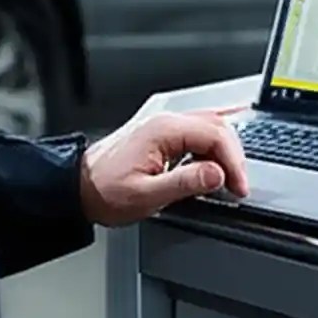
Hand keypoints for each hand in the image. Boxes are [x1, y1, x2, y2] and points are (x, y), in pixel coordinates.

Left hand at [79, 111, 249, 226]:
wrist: (78, 188)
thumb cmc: (104, 191)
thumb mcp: (145, 195)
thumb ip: (184, 183)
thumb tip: (217, 174)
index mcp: (163, 131)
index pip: (216, 135)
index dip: (234, 162)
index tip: (239, 186)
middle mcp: (166, 122)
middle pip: (218, 127)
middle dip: (234, 157)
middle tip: (238, 185)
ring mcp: (165, 127)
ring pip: (212, 127)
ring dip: (226, 151)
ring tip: (230, 178)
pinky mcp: (164, 136)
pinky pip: (200, 133)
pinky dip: (215, 147)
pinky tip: (221, 157)